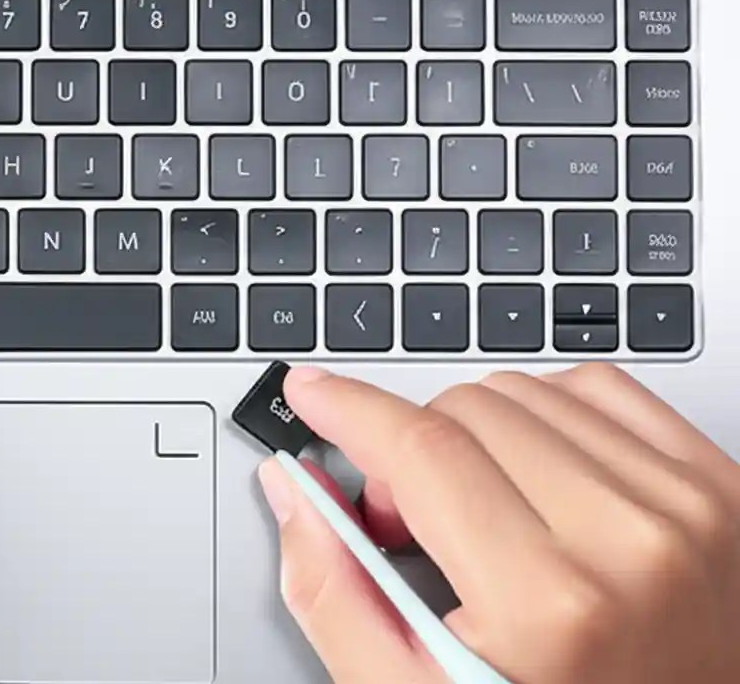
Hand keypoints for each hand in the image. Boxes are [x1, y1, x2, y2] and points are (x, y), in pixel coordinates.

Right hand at [258, 363, 739, 683]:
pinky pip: (601, 389)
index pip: (421, 451)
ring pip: (527, 391)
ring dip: (477, 434)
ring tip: (478, 509)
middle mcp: (630, 541)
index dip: (348, 409)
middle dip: (408, 452)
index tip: (312, 394)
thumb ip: (334, 594)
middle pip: (465, 411)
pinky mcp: (720, 485)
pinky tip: (535, 474)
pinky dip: (547, 416)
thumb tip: (296, 489)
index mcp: (546, 603)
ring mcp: (687, 506)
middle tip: (404, 521)